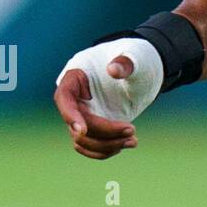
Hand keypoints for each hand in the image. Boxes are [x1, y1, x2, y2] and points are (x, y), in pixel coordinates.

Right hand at [53, 38, 162, 159]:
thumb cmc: (134, 58)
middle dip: (103, 132)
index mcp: (76, 77)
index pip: (64, 98)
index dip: (70, 115)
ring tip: (133, 141)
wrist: (142, 69)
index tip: (83, 130)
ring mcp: (84, 114)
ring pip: (83, 140)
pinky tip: (127, 143)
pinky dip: (107, 149)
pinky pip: (92, 145)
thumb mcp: (133, 57)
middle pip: (77, 123)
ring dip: (106, 145)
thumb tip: (113, 69)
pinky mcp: (95, 126)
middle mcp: (75, 99)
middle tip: (131, 130)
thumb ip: (125, 62)